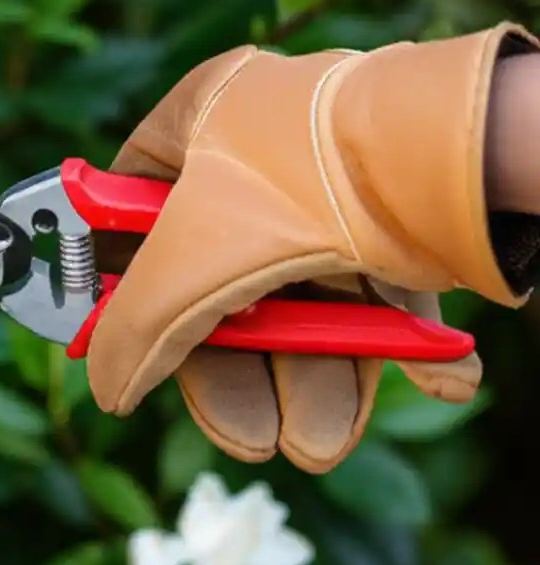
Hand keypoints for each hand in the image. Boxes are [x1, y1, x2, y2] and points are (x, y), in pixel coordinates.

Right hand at [87, 23, 537, 472]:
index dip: (117, 279)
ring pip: (303, 299)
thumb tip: (110, 389)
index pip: (130, 206)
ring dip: (314, 380)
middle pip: (221, 280)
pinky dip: (393, 346)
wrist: (456, 160)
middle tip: (251, 438)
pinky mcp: (402, 216)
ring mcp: (336, 184)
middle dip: (241, 374)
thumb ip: (133, 332)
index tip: (116, 343)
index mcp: (199, 123)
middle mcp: (264, 150)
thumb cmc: (301, 185)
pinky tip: (438, 379)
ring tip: (323, 441)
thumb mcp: (189, 266)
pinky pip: (379, 291)